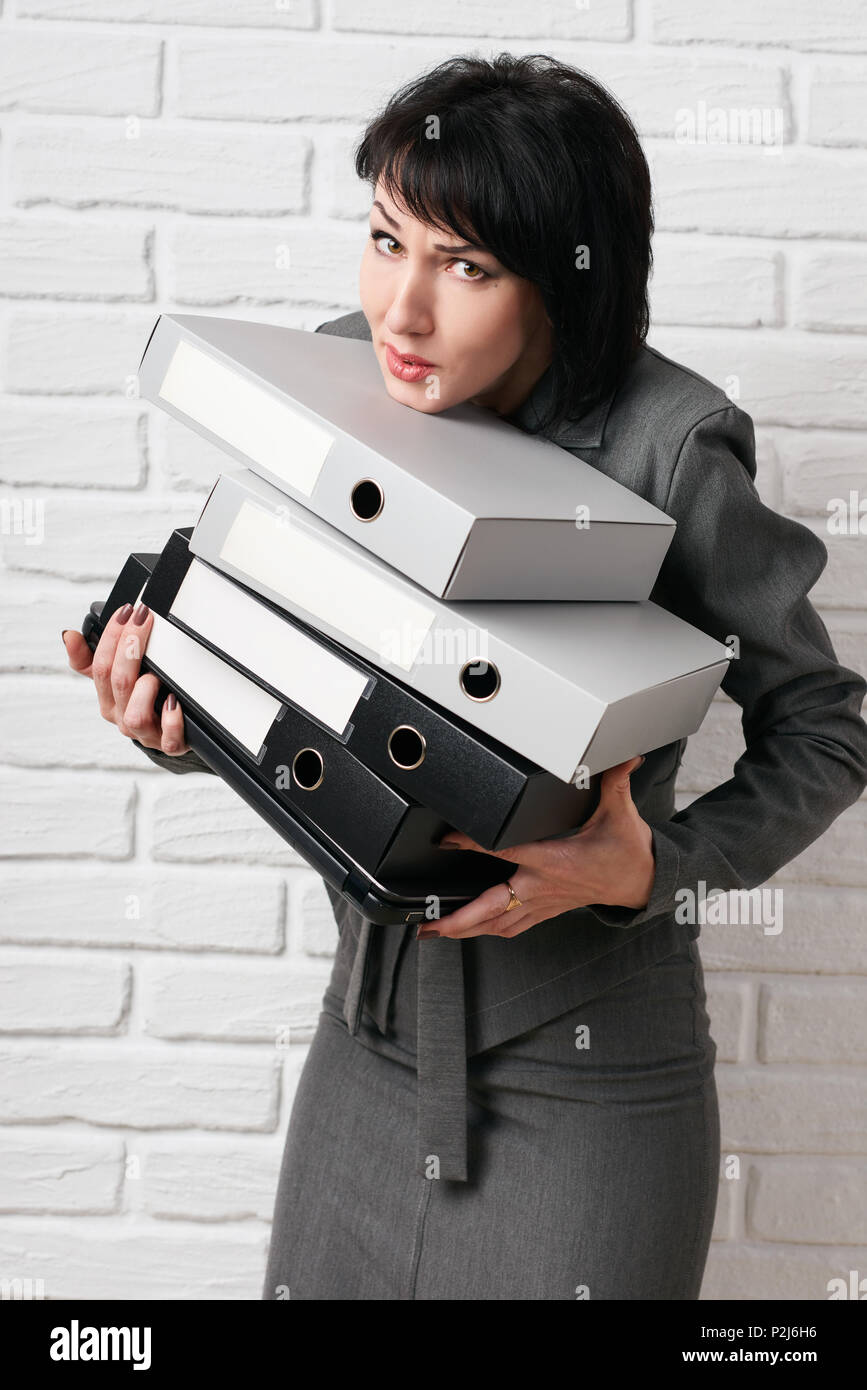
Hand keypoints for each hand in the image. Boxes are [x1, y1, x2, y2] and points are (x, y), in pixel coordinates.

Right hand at [62, 603, 189, 754]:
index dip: (112, 636)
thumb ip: (90, 658)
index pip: (99, 666)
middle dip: (130, 646)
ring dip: (145, 689)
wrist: (169, 734)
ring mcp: (146, 733)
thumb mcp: (114, 679)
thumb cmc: (142, 701)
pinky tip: (174, 703)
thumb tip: (68, 635)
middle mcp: (122, 718)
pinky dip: (171, 720)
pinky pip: (169, 738)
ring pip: (136, 715)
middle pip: (118, 682)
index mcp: (107, 700)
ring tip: (156, 674)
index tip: (126, 611)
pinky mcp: (170, 745)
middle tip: (143, 620)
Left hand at [421, 755, 654, 939]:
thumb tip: (624, 755)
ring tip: (433, 933)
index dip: (472, 845)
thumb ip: (615, 782)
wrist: (643, 883)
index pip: (503, 851)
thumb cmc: (628, 852)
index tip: (446, 841)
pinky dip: (487, 930)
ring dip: (465, 930)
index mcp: (553, 860)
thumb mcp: (621, 813)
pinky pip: (511, 926)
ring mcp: (542, 902)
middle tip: (426, 926)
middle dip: (457, 920)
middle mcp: (541, 886)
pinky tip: (469, 933)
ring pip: (496, 924)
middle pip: (490, 908)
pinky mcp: (546, 910)